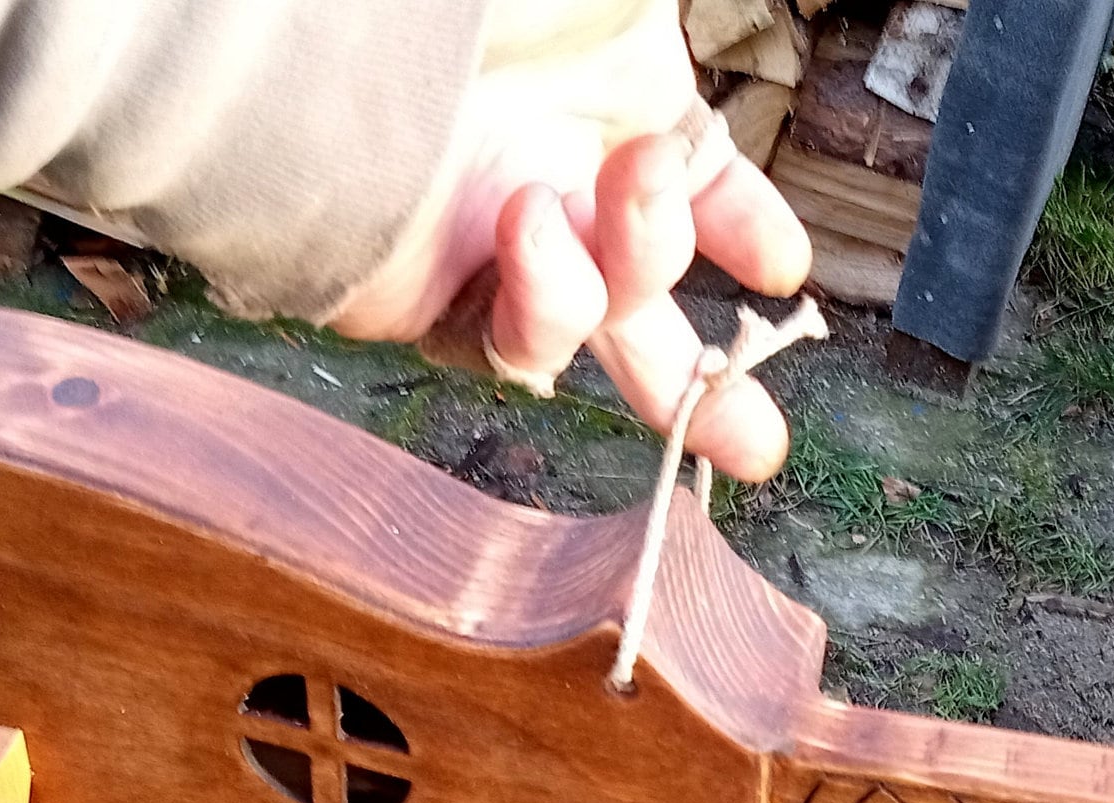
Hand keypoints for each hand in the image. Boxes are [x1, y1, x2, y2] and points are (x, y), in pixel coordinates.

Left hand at [323, 0, 811, 481]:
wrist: (332, 31)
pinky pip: (508, 340)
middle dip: (706, 387)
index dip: (742, 224)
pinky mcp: (423, 299)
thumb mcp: (614, 5)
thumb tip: (694, 119)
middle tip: (754, 447)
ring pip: (586, 328)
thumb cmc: (474, 6)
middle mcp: (549, 179)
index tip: (780, 263)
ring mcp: (488, 247)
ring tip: (613, 184)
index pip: (690, 186)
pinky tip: (533, 225)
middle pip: (637, 305)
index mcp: (598, 102)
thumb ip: (661, 53)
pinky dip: (546, 296)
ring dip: (634, 272)